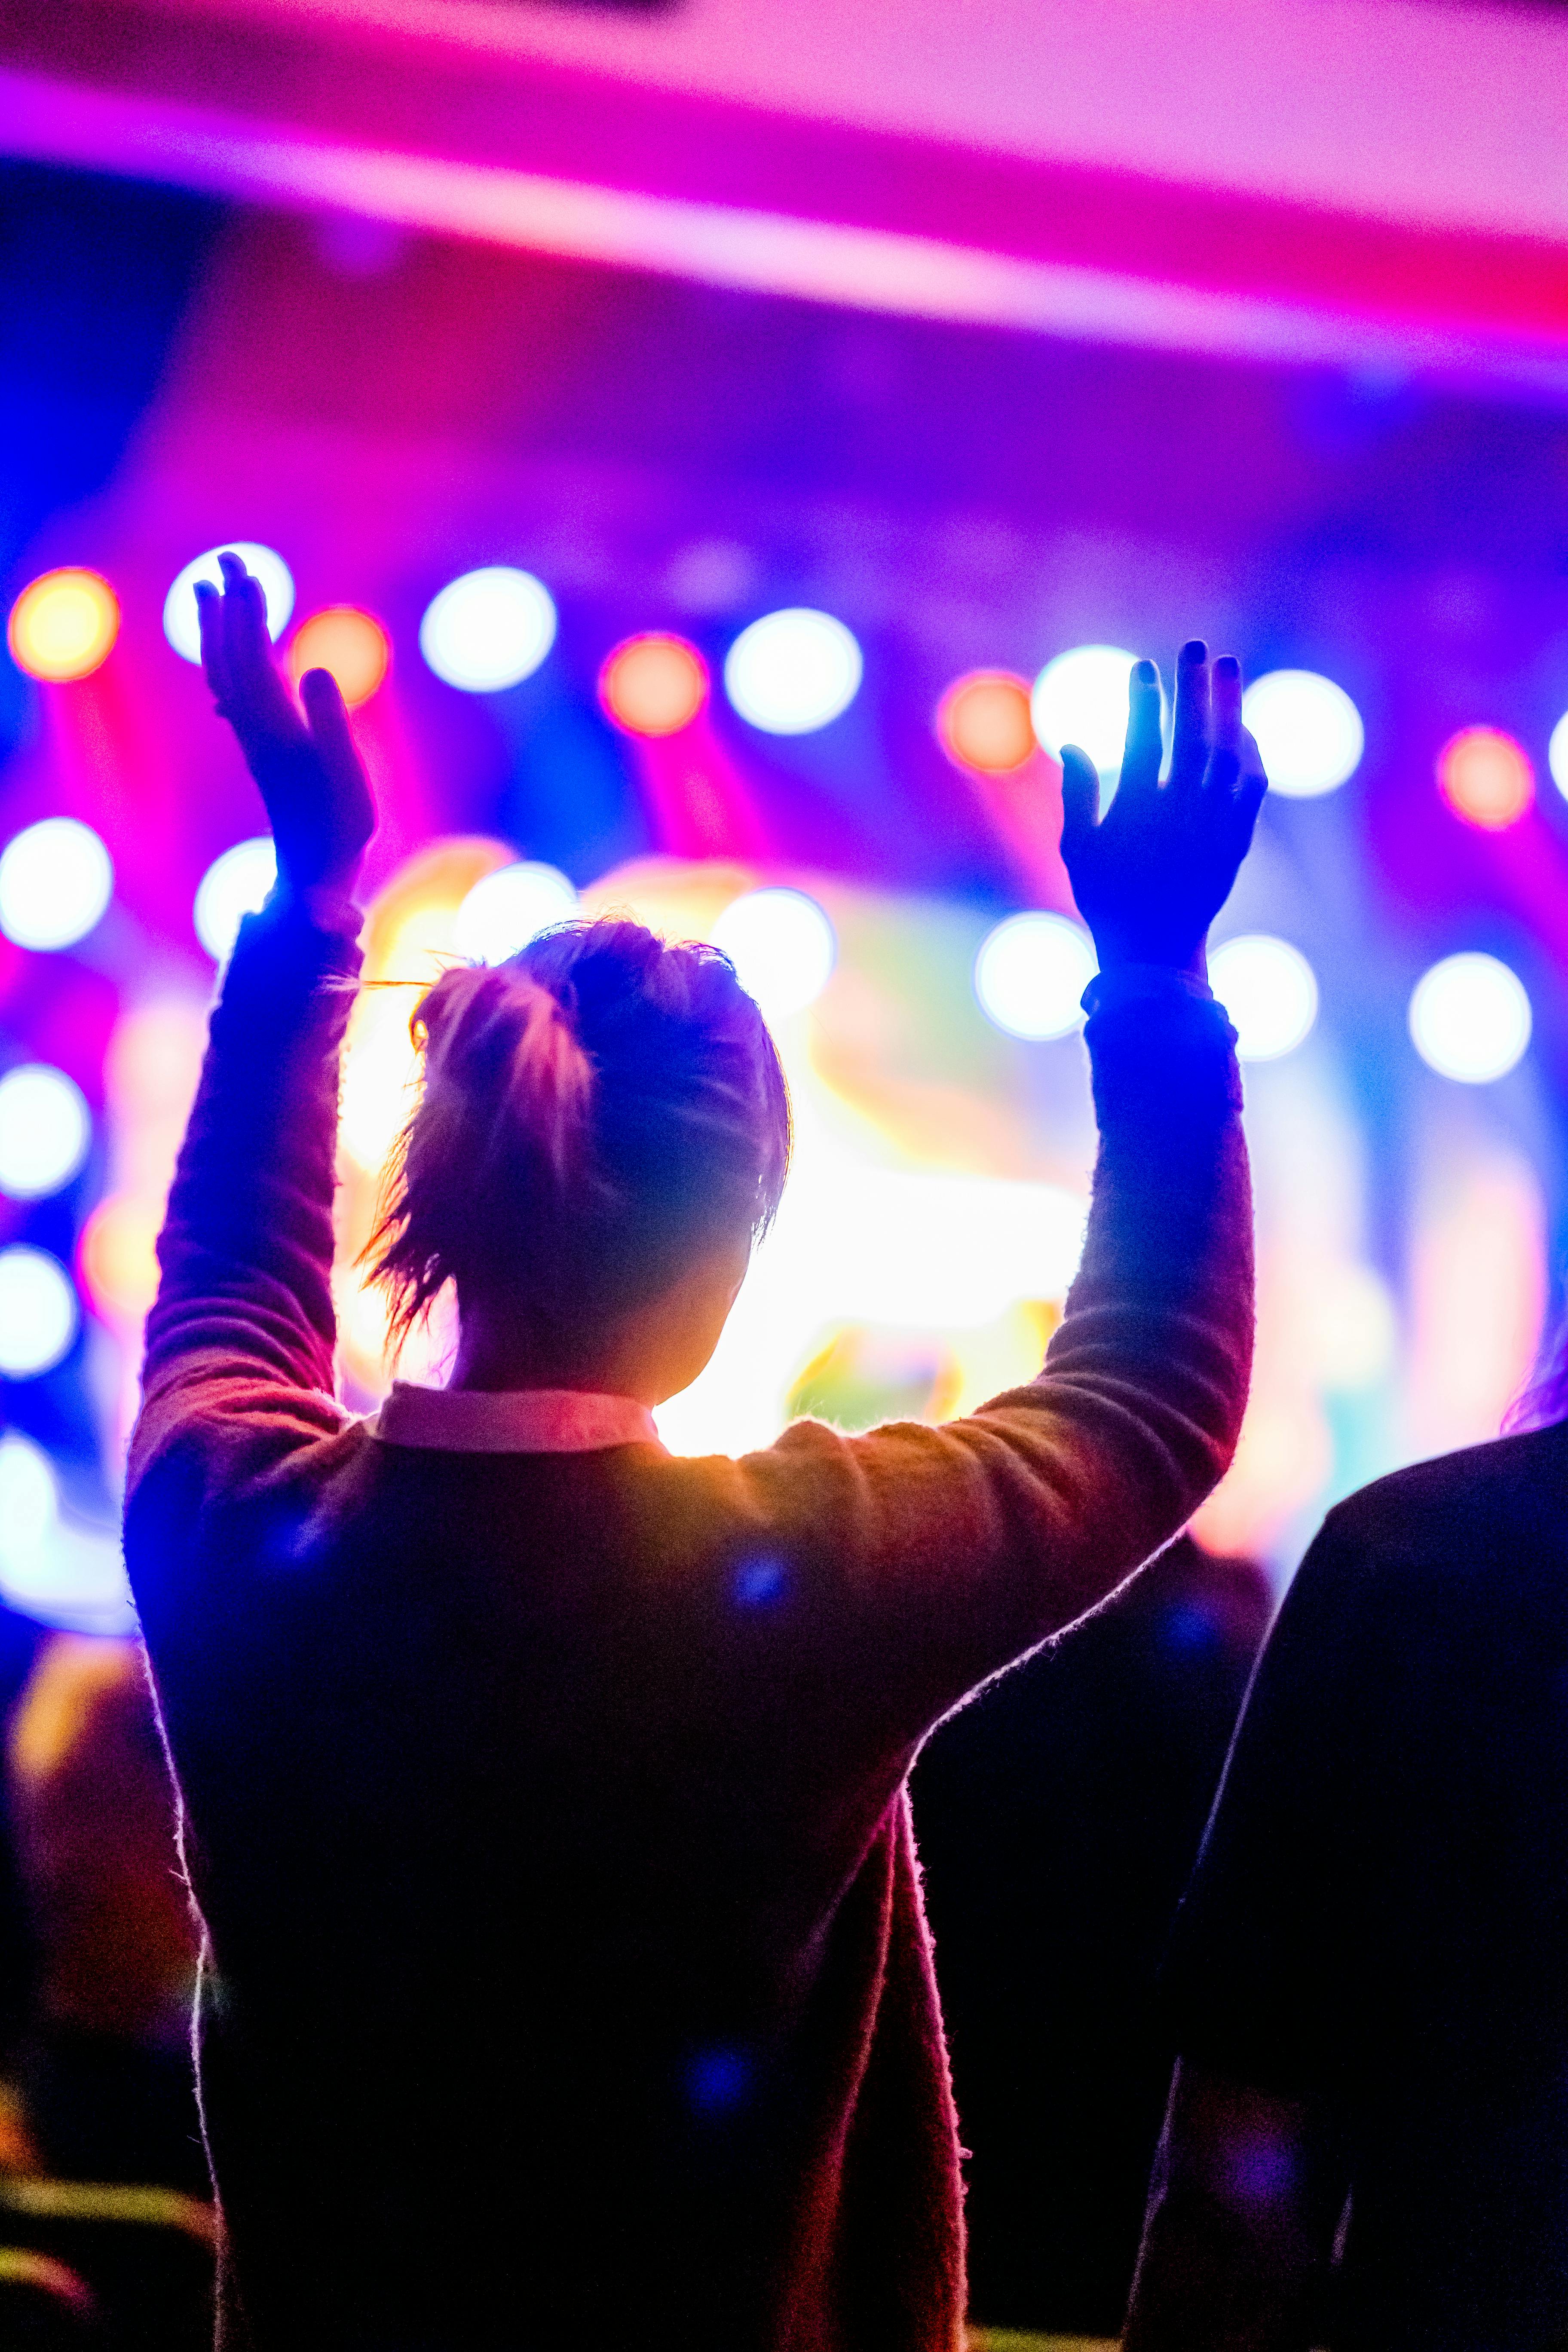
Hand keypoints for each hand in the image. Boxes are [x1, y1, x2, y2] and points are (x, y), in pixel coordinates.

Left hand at [197, 552, 375, 896]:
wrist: (313, 875)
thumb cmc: (339, 831)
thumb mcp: (350, 781)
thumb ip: (333, 725)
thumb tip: (315, 668)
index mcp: (277, 729)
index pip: (251, 660)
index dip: (245, 616)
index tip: (243, 573)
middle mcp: (256, 729)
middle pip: (231, 658)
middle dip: (228, 608)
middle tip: (228, 559)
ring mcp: (256, 739)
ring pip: (226, 674)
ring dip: (219, 630)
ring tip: (208, 590)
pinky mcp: (264, 749)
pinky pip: (237, 693)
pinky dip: (232, 660)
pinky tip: (237, 648)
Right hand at [1059, 641, 1265, 980]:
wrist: (1155, 949)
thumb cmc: (1107, 898)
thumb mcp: (1077, 848)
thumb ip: (1077, 793)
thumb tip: (1074, 742)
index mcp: (1137, 809)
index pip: (1143, 738)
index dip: (1143, 700)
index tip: (1144, 667)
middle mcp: (1181, 810)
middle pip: (1192, 733)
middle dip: (1194, 686)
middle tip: (1196, 647)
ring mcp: (1214, 822)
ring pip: (1228, 751)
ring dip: (1229, 705)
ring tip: (1227, 667)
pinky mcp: (1238, 837)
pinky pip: (1252, 783)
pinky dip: (1251, 749)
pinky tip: (1243, 726)